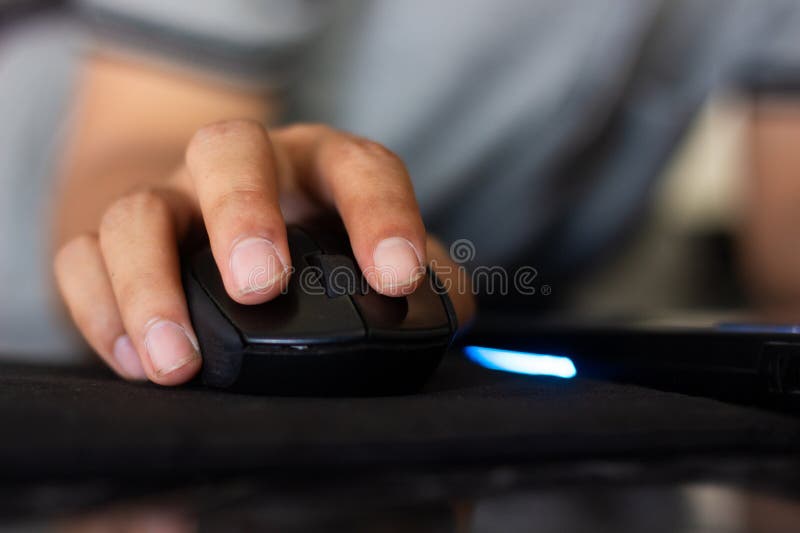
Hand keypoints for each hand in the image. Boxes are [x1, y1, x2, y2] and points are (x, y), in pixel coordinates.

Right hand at [54, 121, 474, 383]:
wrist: (216, 231)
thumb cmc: (311, 248)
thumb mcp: (373, 254)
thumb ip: (423, 282)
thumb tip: (443, 315)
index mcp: (320, 167)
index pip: (358, 168)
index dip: (379, 215)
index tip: (393, 278)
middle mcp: (242, 171)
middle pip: (229, 149)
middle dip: (242, 213)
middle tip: (257, 284)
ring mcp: (171, 200)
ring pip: (139, 209)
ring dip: (151, 284)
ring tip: (178, 363)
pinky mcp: (109, 240)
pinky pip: (82, 258)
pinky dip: (102, 310)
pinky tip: (138, 361)